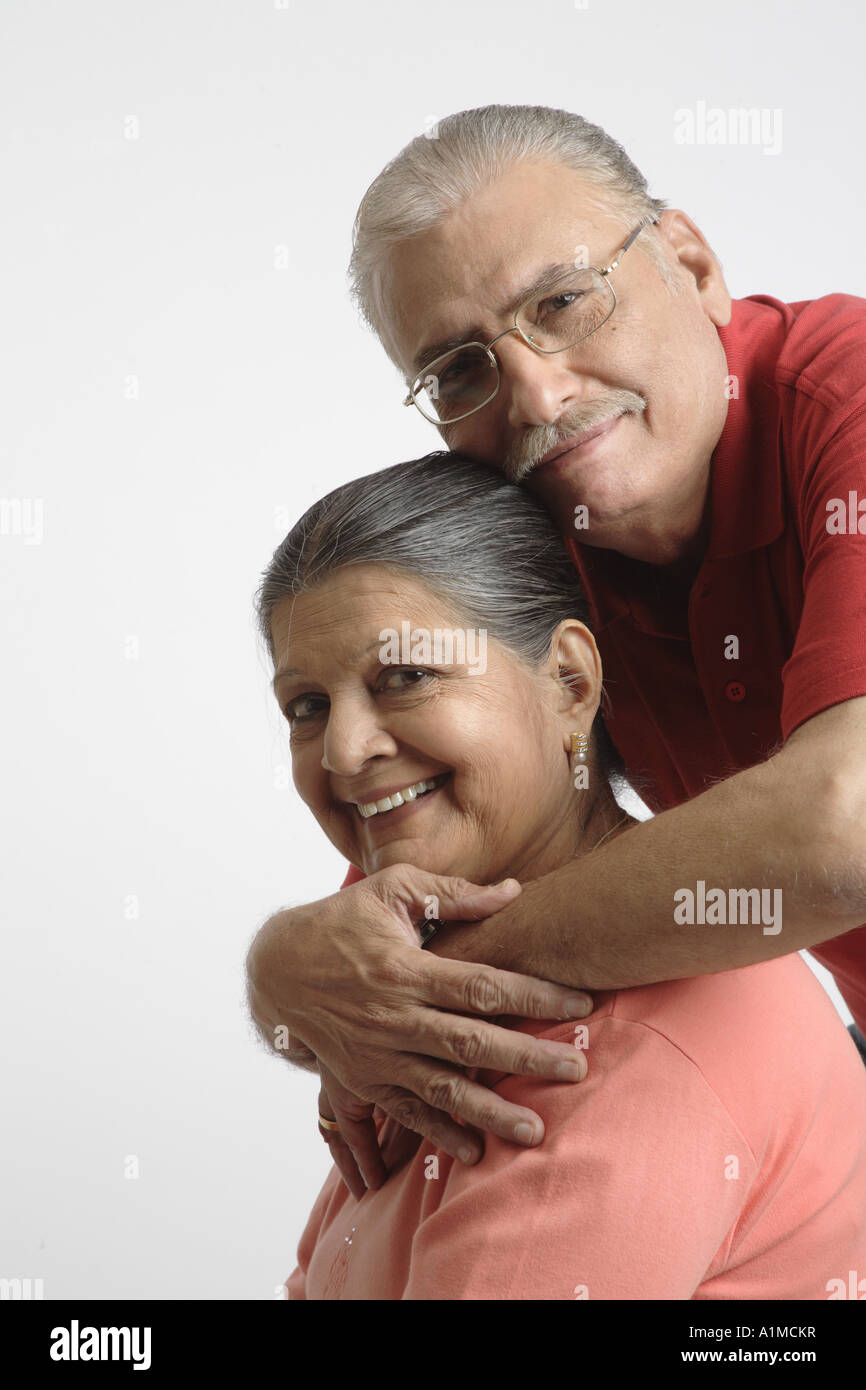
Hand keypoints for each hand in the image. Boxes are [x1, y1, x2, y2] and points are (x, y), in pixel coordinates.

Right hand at [245, 863, 591, 1174]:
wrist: (276, 969)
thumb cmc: (342, 921)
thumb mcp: (391, 890)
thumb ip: (453, 894)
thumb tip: (513, 892)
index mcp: (404, 970)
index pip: (479, 985)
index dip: (533, 995)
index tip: (580, 1002)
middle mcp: (392, 1019)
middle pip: (470, 1043)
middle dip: (528, 1058)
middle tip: (577, 1068)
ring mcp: (376, 1056)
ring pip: (442, 1090)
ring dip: (490, 1112)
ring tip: (535, 1130)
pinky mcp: (364, 1081)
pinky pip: (406, 1114)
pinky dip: (440, 1135)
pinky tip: (476, 1152)